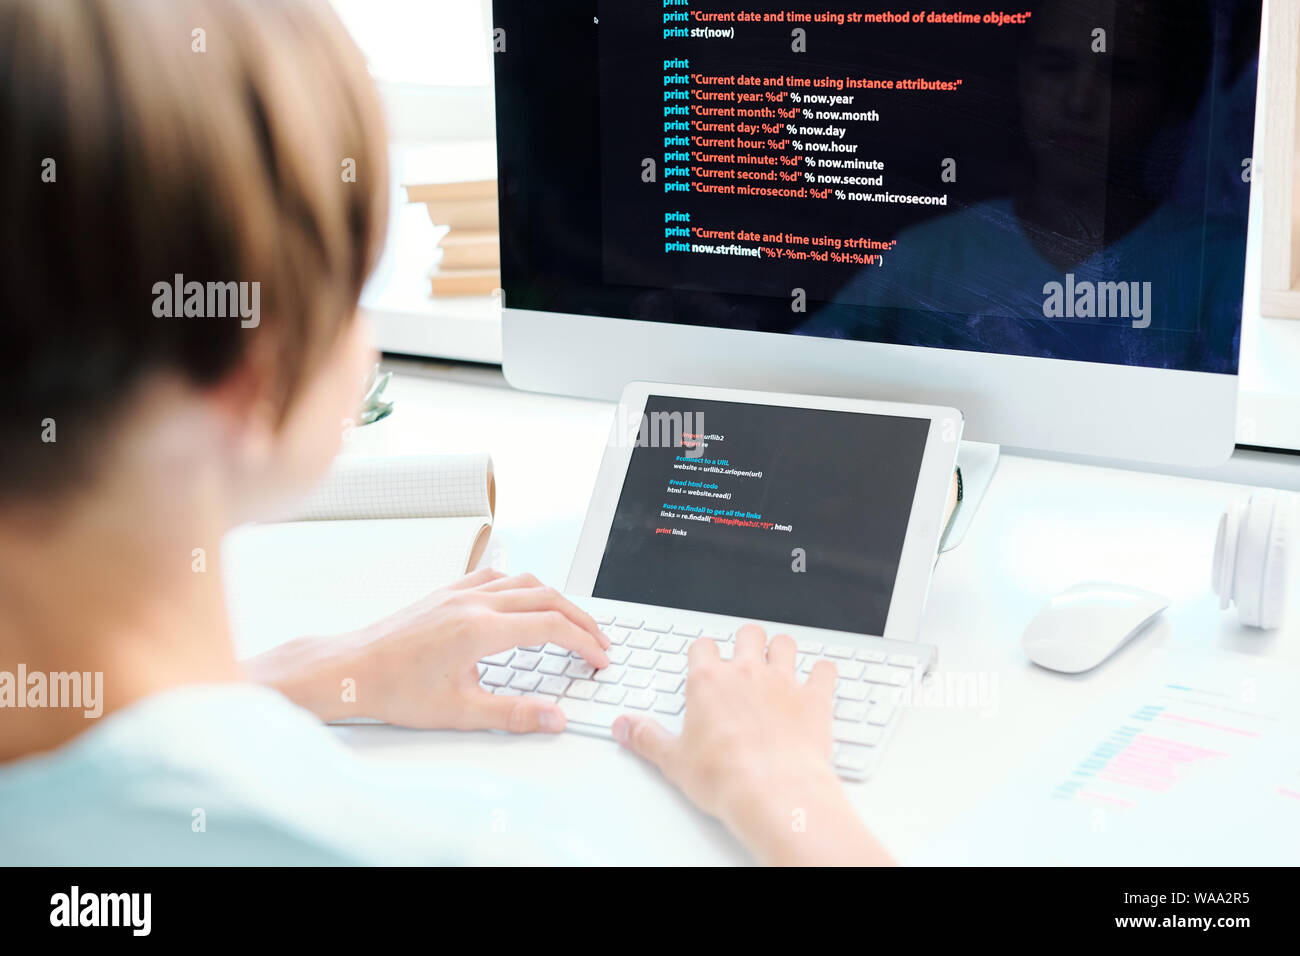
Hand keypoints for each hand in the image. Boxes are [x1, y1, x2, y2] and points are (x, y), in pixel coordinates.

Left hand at [245, 569, 609, 733]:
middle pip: (547, 598)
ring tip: (571, 622)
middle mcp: (474, 603)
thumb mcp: (460, 713)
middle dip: (580, 620)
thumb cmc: (395, 690)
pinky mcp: (447, 592)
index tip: (599, 659)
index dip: (584, 643)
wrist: (351, 670)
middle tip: (599, 642)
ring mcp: (460, 593)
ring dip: (555, 599)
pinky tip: (524, 600)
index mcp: (481, 630)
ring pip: (525, 581)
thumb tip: (554, 718)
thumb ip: (513, 715)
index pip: (551, 628)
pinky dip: (523, 586)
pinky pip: (496, 576)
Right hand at [611, 624, 893, 865]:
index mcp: (708, 682)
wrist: (773, 791)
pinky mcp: (814, 698)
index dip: (704, 652)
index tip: (705, 662)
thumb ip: (646, 738)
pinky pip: (824, 670)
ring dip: (782, 650)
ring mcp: (783, 682)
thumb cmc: (724, 776)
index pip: (702, 647)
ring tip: (780, 663)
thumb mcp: (673, 760)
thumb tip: (623, 727)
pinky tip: (820, 680)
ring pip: (785, 644)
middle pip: (748, 634)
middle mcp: (746, 673)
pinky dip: (823, 673)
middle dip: (747, 642)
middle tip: (745, 658)